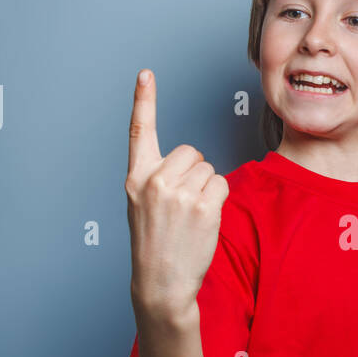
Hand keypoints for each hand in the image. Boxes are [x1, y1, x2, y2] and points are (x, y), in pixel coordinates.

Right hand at [124, 69, 228, 318]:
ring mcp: (178, 193)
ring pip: (209, 168)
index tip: (145, 74)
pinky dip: (218, 199)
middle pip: (191, 151)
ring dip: (207, 188)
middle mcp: (154, 181)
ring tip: (191, 216)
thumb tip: (189, 161)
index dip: (142, 100)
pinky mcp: (202, 206)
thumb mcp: (142, 205)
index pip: (138, 131)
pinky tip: (203, 220)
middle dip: (195, 171)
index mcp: (136, 178)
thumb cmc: (156, 244)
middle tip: (183, 203)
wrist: (161, 282)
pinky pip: (221, 184)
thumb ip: (157, 178)